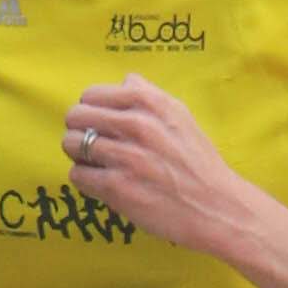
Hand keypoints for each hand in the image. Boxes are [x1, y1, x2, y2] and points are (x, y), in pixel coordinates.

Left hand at [61, 76, 257, 256]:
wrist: (216, 206)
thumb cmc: (198, 162)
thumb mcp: (180, 116)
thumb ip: (150, 95)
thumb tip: (124, 81)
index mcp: (149, 102)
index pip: (90, 94)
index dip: (90, 110)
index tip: (100, 123)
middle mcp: (136, 124)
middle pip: (75, 116)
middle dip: (79, 130)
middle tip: (93, 145)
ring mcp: (125, 156)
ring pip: (71, 144)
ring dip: (80, 156)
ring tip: (98, 165)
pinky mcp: (117, 187)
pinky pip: (77, 175)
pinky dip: (86, 180)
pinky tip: (104, 183)